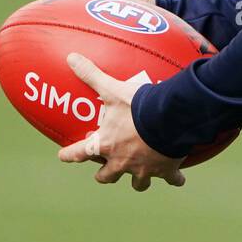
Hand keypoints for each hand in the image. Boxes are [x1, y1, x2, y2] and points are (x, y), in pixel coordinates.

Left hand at [57, 52, 185, 191]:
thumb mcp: (112, 89)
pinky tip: (178, 177)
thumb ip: (91, 75)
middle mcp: (122, 162)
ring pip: (138, 184)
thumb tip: (71, 57)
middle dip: (105, 175)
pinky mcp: (166, 170)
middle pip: (107, 176)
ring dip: (138, 181)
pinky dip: (175, 178)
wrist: (169, 119)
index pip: (80, 152)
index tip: (63, 156)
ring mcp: (144, 169)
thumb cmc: (137, 106)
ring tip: (141, 174)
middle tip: (105, 170)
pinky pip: (172, 179)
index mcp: (105, 144)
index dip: (69, 154)